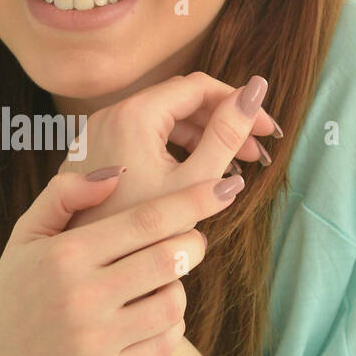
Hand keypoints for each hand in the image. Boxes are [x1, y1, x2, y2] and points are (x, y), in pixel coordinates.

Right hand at [0, 167, 244, 355]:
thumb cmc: (17, 289)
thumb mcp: (27, 234)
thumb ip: (64, 194)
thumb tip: (114, 175)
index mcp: (64, 256)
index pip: (145, 221)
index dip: (192, 201)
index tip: (225, 188)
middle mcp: (81, 298)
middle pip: (170, 259)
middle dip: (194, 242)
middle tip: (192, 238)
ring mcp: (96, 342)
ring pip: (173, 301)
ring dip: (179, 285)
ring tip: (162, 280)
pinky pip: (165, 342)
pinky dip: (169, 323)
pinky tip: (150, 314)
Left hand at [60, 72, 273, 228]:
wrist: (88, 269)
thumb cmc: (140, 233)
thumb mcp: (194, 183)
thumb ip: (227, 135)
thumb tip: (257, 90)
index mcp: (134, 114)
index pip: (200, 87)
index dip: (240, 104)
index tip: (268, 133)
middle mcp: (111, 113)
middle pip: (181, 101)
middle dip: (222, 122)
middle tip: (256, 154)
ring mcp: (99, 132)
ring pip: (162, 120)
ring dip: (200, 137)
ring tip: (233, 168)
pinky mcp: (96, 151)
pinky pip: (142, 136)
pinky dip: (173, 149)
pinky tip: (197, 175)